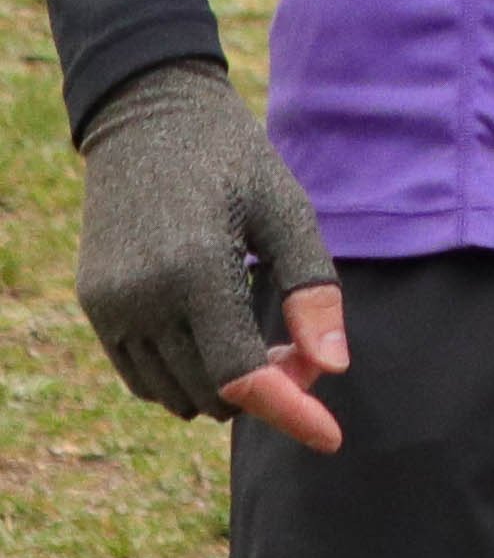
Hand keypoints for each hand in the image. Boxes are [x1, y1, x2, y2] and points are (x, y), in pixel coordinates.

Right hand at [76, 65, 346, 453]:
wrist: (150, 118)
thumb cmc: (237, 161)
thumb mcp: (289, 213)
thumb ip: (313, 290)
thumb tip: (334, 367)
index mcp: (196, 270)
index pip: (242, 375)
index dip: (291, 413)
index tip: (333, 439)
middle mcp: (142, 297)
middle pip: (211, 392)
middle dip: (267, 389)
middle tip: (301, 348)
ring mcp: (110, 305)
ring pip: (173, 393)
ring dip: (226, 389)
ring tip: (264, 338)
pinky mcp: (95, 305)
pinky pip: (141, 375)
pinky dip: (185, 377)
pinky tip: (220, 340)